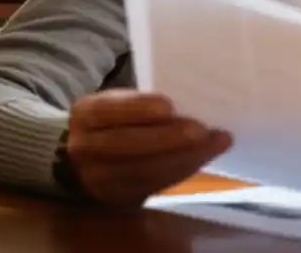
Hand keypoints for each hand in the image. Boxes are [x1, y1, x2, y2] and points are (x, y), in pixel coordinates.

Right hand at [66, 90, 231, 205]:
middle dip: (169, 139)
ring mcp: (100, 178)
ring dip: (186, 157)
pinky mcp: (119, 198)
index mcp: (86, 114)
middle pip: (128, 145)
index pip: (110, 111)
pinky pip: (155, 185)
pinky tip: (204, 157)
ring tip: (217, 143)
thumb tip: (189, 102)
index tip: (169, 106)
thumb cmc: (113, 121)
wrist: (84, 161)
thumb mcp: (116, 103)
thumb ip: (141, 104)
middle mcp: (85, 148)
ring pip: (146, 170)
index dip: (139, 109)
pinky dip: (183, 170)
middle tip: (202, 130)